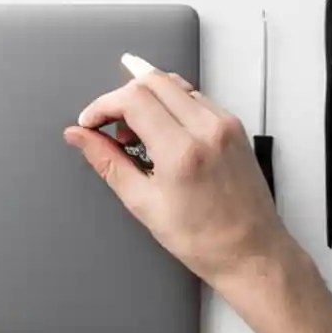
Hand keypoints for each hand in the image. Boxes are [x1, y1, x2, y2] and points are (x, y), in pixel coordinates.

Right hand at [63, 62, 303, 294]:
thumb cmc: (204, 239)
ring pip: (174, 84)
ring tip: (136, 135)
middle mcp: (207, 129)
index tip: (90, 122)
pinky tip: (161, 134)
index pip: (133, 98)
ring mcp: (225, 124)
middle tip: (109, 126)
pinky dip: (170, 105)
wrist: (251, 252)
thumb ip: (108, 162)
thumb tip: (80, 137)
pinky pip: (194, 97)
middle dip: (121, 97)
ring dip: (146, 99)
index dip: (102, 105)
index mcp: (182, 151)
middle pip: (153, 81)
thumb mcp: (143, 203)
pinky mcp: (234, 126)